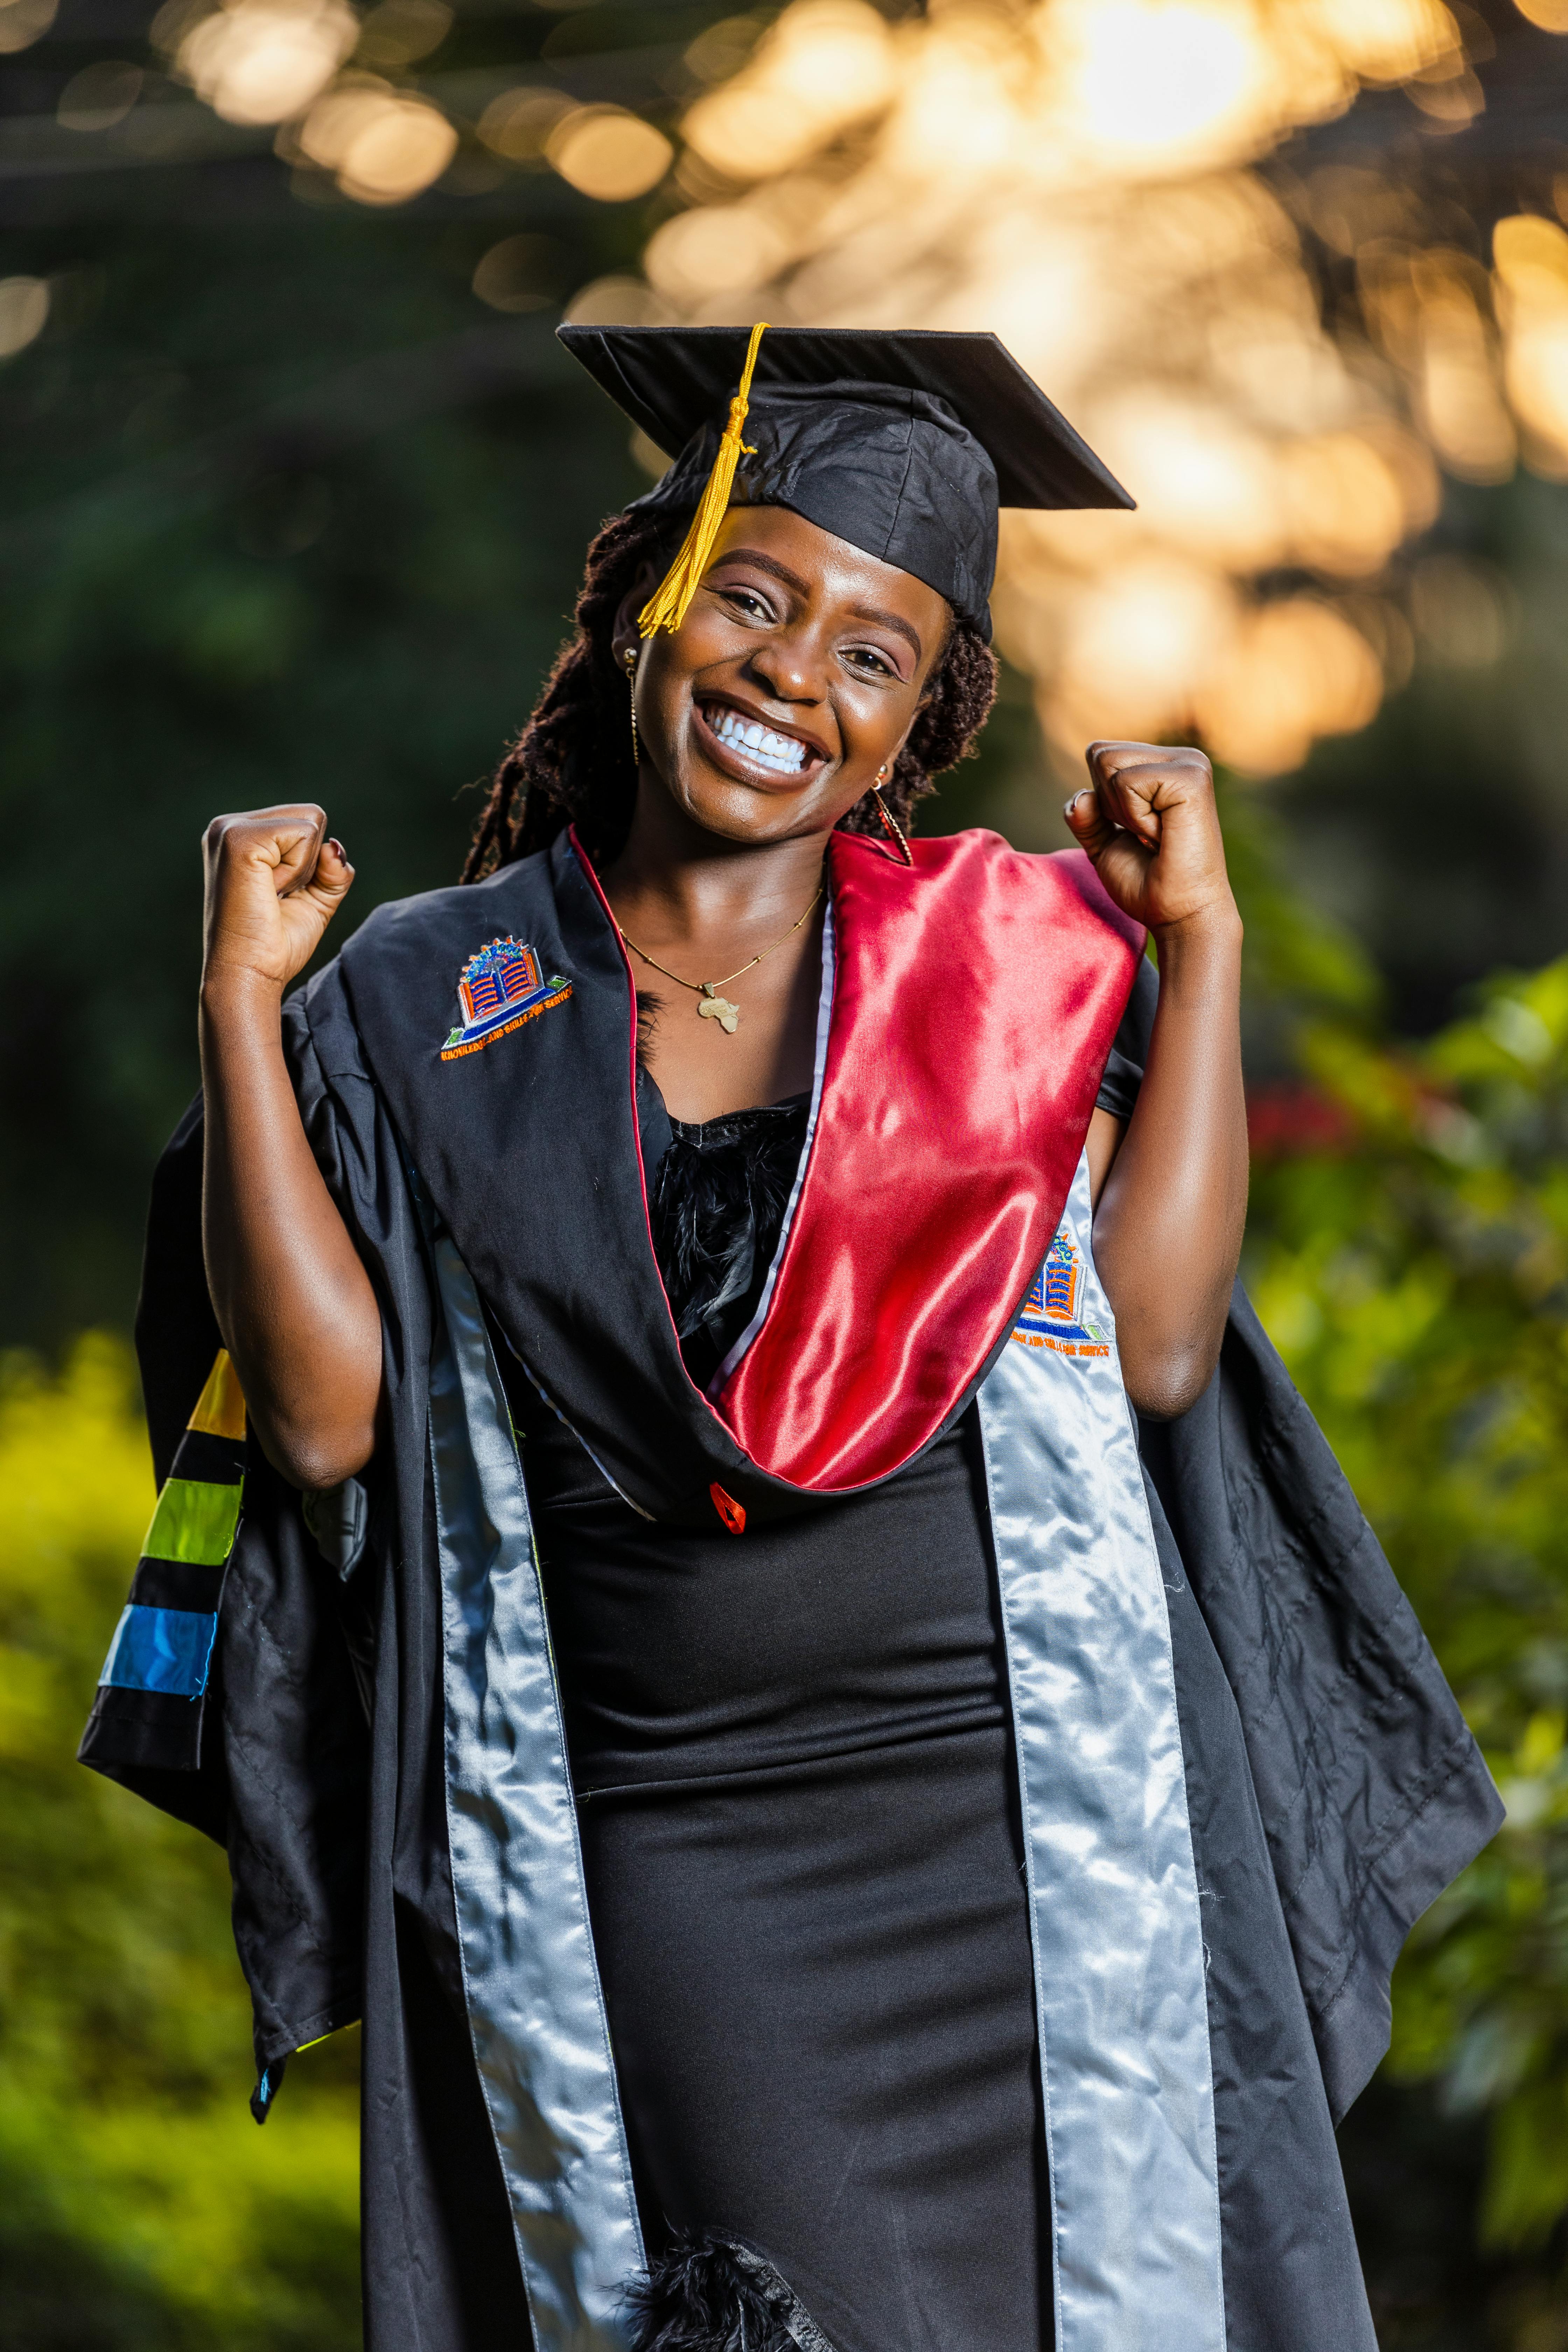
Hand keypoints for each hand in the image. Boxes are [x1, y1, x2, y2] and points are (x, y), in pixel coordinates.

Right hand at [202, 805, 353, 997]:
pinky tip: (270, 892)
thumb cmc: (276, 944)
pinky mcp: (239, 840)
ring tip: (271, 894)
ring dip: (303, 868)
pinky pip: (304, 835)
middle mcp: (228, 825)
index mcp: (240, 834)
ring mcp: (229, 829)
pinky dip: (298, 871)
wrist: (248, 974)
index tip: (278, 894)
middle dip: (309, 862)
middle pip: (311, 816)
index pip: (305, 822)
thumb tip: (335, 847)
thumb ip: (332, 868)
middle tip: (276, 896)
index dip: (309, 863)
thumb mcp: (315, 899)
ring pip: (309, 824)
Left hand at [1065, 743, 1235, 936]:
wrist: (1178, 914)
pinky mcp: (1191, 778)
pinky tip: (1163, 836)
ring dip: (1122, 812)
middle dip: (1109, 804)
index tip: (1136, 832)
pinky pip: (1127, 783)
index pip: (1099, 754)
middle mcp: (1181, 757)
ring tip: (1156, 835)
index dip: (1102, 801)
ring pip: (1109, 764)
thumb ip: (1086, 817)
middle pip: (1099, 753)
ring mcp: (1190, 764)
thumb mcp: (1104, 845)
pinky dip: (1135, 818)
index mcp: (1164, 765)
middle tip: (1146, 835)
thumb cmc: (1147, 883)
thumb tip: (1080, 798)